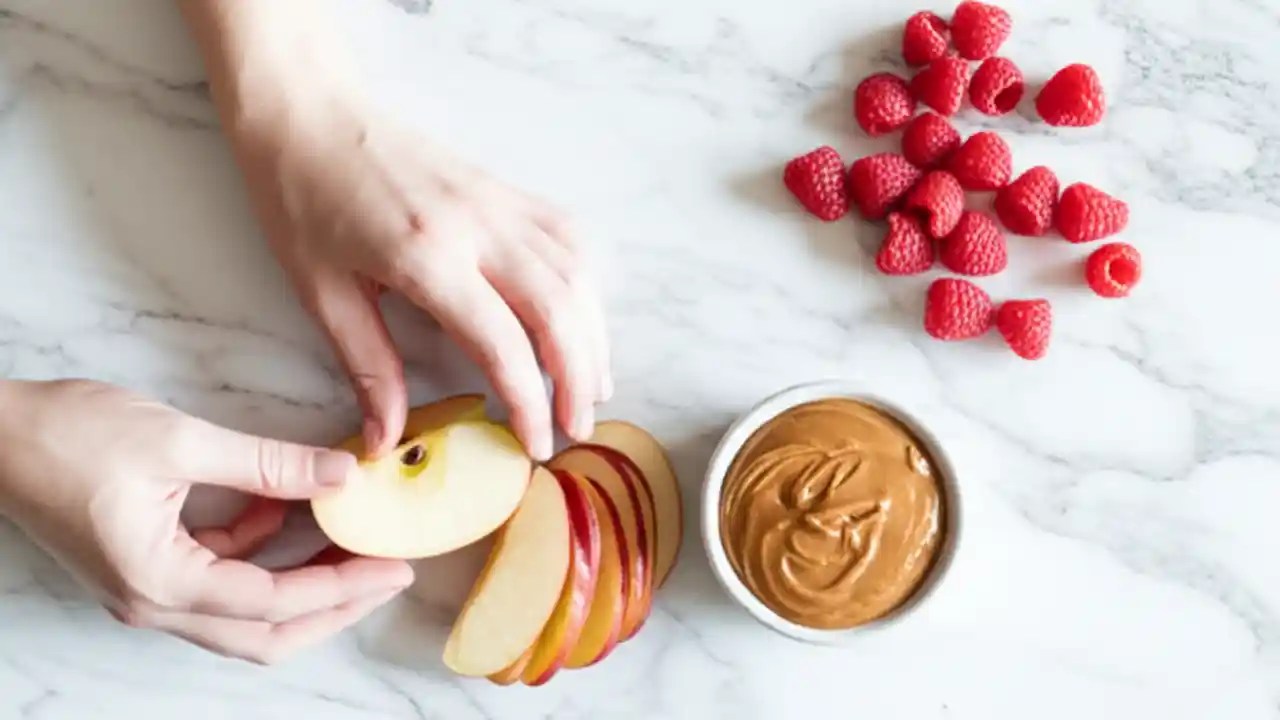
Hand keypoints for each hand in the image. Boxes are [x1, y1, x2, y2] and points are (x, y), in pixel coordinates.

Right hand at [0, 379, 413, 664]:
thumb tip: (342, 475)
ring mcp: (147, 591)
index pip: (276, 603)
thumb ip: (267, 464)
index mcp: (161, 582)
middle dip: (334, 606)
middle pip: (265, 633)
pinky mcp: (145, 567)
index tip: (393, 567)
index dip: (343, 587)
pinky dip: (258, 553)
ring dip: (301, 583)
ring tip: (353, 544)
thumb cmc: (67, 435)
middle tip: (387, 573)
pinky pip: (217, 577)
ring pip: (244, 613)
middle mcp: (154, 603)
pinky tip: (282, 509)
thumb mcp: (179, 442)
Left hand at [227, 88, 610, 461]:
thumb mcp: (322, 292)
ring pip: (576, 275)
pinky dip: (585, 286)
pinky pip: (567, 239)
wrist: (307, 111)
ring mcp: (498, 203)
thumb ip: (367, 369)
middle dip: (579, 377)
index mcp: (426, 256)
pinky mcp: (504, 191)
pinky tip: (582, 319)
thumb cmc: (301, 198)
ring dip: (593, 336)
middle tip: (578, 427)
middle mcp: (477, 227)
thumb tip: (387, 440)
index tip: (536, 445)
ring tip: (592, 386)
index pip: (503, 343)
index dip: (530, 402)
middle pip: (559, 310)